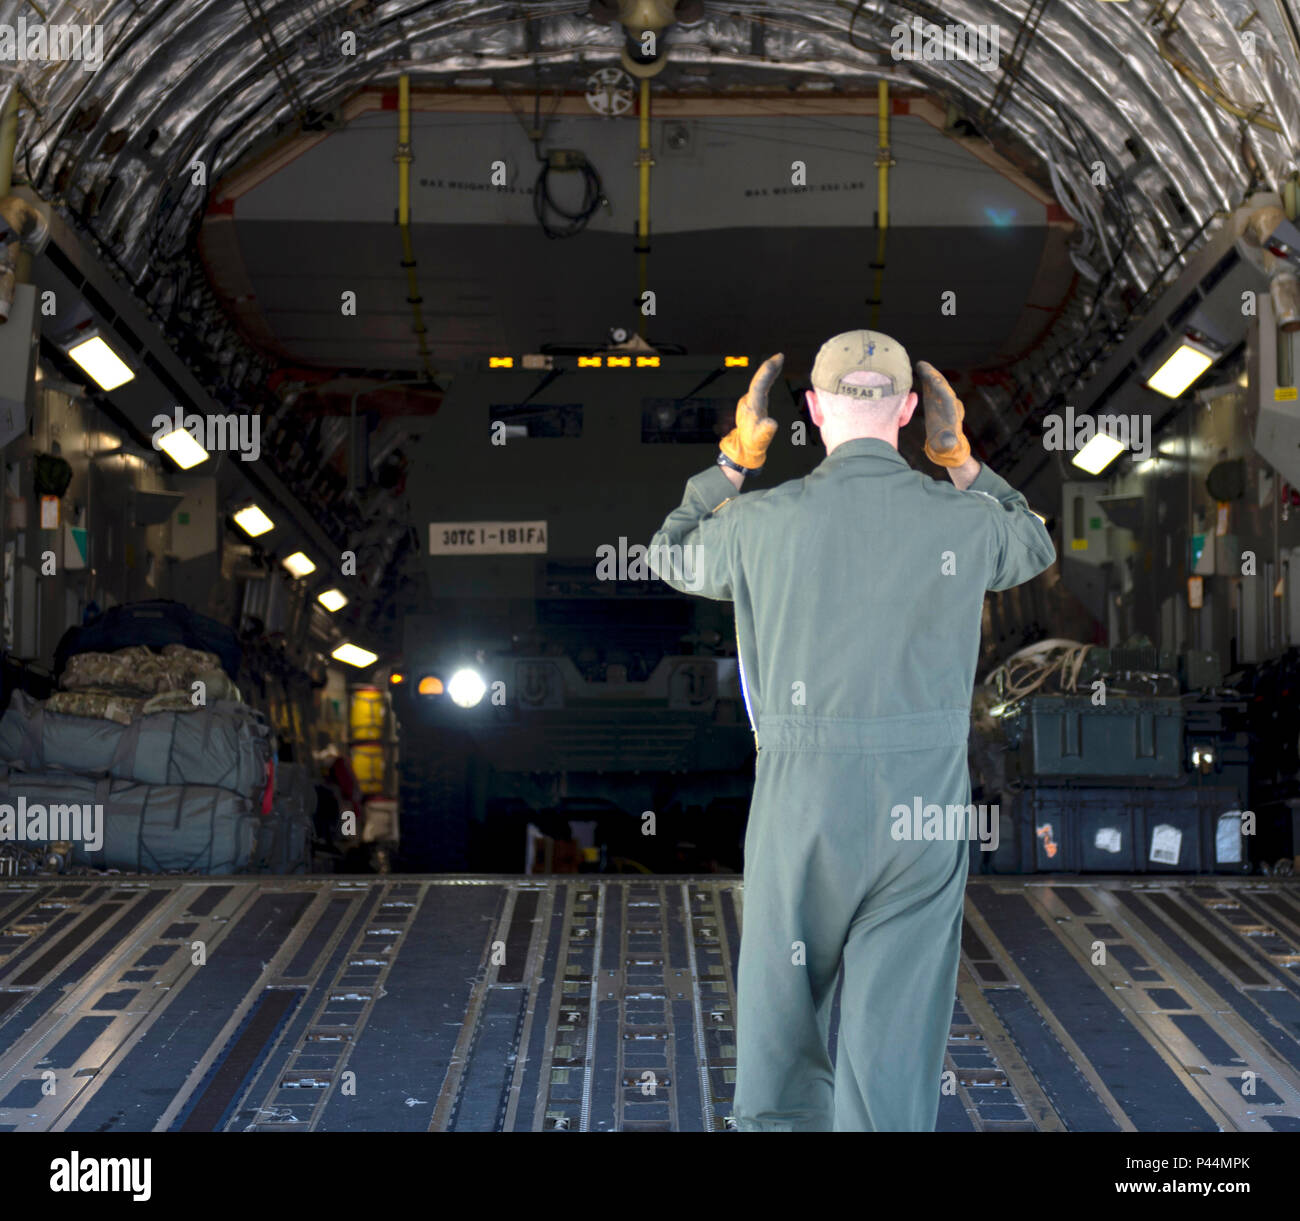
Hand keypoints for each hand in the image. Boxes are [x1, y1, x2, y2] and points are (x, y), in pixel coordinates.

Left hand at [720, 353, 782, 470]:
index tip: (777, 360)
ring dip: (768, 371)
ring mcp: (749, 401)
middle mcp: (749, 401)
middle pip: (759, 380)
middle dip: (769, 367)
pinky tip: (773, 374)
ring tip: (779, 360)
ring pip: (759, 382)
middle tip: (780, 356)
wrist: (743, 448)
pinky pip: (760, 386)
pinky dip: (767, 378)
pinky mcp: (752, 403)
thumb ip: (766, 431)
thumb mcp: (761, 439)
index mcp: (752, 406)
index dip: (767, 371)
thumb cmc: (753, 444)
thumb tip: (772, 423)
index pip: (759, 385)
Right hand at [915, 361, 970, 467]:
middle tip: (923, 366)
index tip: (931, 379)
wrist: (946, 442)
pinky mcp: (936, 400)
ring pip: (938, 384)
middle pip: (942, 387)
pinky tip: (921, 369)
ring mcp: (942, 401)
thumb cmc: (944, 445)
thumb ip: (947, 443)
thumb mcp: (945, 446)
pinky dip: (928, 378)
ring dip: (931, 374)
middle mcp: (948, 405)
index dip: (939, 387)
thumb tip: (950, 442)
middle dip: (934, 376)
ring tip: (922, 366)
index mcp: (950, 412)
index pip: (945, 397)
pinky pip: (933, 386)